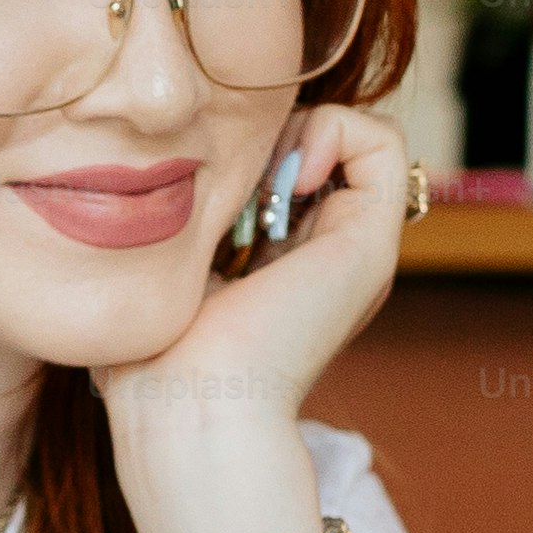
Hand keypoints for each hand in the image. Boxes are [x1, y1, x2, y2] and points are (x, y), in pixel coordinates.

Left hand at [92, 104, 413, 532]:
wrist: (190, 407)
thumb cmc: (155, 360)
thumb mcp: (158, 272)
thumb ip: (172, 224)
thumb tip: (149, 170)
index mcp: (282, 263)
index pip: (286, 162)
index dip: (250, 142)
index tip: (208, 174)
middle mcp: (327, 254)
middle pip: (322, 141)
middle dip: (273, 130)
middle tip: (232, 171)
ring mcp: (354, 250)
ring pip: (358, 134)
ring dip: (304, 124)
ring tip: (262, 173)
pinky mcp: (371, 246)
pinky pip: (383, 142)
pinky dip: (335, 128)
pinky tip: (290, 169)